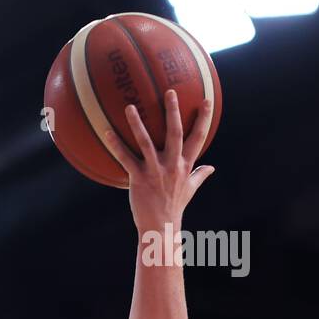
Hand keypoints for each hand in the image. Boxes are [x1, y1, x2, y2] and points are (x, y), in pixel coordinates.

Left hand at [103, 89, 215, 236]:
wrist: (160, 225)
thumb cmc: (174, 206)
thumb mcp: (190, 189)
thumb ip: (200, 175)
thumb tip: (212, 167)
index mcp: (185, 165)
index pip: (199, 137)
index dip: (203, 118)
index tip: (207, 99)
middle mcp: (172, 165)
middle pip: (175, 134)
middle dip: (173, 112)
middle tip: (170, 92)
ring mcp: (155, 171)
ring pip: (146, 143)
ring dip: (137, 124)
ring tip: (130, 106)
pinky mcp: (138, 178)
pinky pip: (125, 159)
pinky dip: (116, 146)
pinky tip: (106, 132)